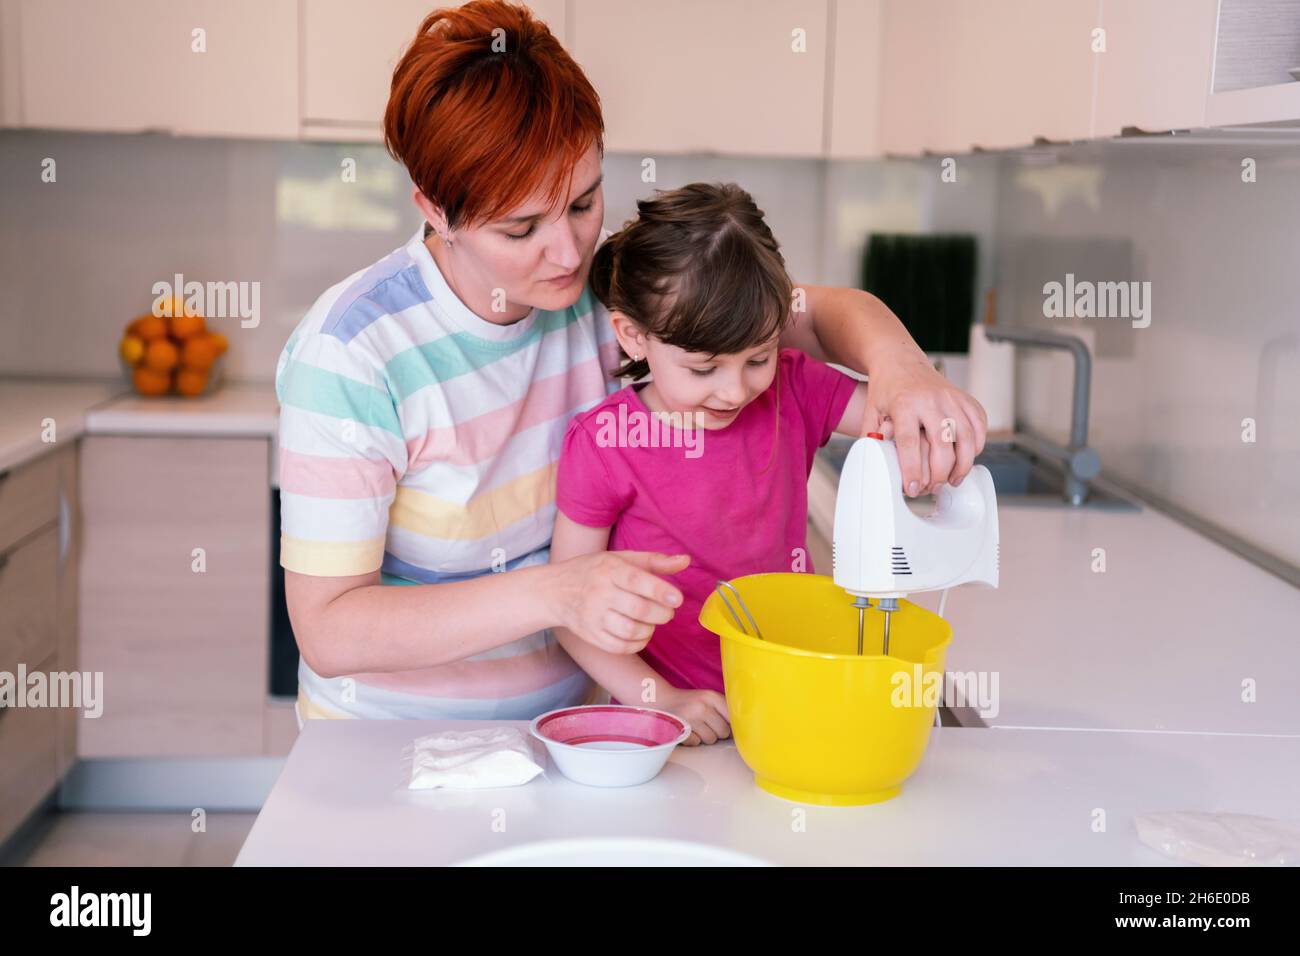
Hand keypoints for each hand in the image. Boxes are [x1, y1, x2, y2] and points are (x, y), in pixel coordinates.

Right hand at [549, 550, 688, 654]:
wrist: (554, 591)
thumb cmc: (595, 571)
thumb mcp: (621, 558)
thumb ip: (654, 561)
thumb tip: (685, 561)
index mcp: (609, 569)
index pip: (636, 580)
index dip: (660, 591)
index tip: (677, 598)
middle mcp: (599, 593)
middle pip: (638, 609)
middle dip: (662, 613)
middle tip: (668, 611)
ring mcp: (593, 617)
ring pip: (631, 631)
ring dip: (650, 629)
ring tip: (652, 622)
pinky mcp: (590, 636)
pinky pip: (620, 647)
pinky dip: (638, 644)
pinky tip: (642, 634)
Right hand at [659, 686, 730, 745]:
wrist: (662, 700)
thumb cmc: (690, 702)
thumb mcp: (707, 699)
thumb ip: (724, 709)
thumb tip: (743, 729)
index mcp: (711, 697)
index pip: (732, 718)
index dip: (732, 725)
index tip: (730, 727)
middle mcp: (701, 706)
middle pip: (724, 732)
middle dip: (717, 732)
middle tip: (707, 724)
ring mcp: (690, 719)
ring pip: (711, 740)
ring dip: (705, 737)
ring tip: (697, 726)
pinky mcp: (680, 730)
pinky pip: (696, 743)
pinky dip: (692, 739)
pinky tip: (687, 730)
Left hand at [862, 350, 988, 495]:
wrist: (900, 360)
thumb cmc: (885, 390)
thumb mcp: (870, 413)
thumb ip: (872, 439)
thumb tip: (875, 466)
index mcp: (904, 404)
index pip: (910, 443)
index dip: (912, 470)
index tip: (912, 488)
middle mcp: (931, 400)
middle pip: (943, 443)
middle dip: (941, 472)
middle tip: (935, 488)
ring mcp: (951, 397)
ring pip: (967, 436)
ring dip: (963, 463)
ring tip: (953, 479)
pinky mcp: (965, 397)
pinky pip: (979, 423)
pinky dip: (977, 444)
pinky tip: (967, 458)